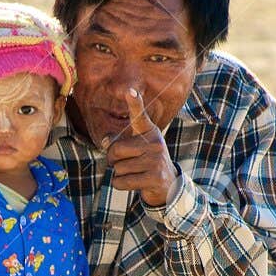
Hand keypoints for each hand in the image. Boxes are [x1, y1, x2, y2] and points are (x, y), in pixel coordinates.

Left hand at [103, 88, 175, 206]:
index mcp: (149, 132)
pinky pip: (121, 181)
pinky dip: (121, 184)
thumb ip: (119, 143)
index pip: (139, 116)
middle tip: (126, 163)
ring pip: (117, 168)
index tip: (130, 91)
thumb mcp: (136, 148)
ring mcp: (156, 161)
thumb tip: (106, 141)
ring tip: (135, 173)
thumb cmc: (146, 163)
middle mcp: (154, 143)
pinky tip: (135, 183)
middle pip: (115, 149)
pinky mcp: (154, 178)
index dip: (134, 103)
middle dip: (113, 160)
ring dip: (119, 174)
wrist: (168, 185)